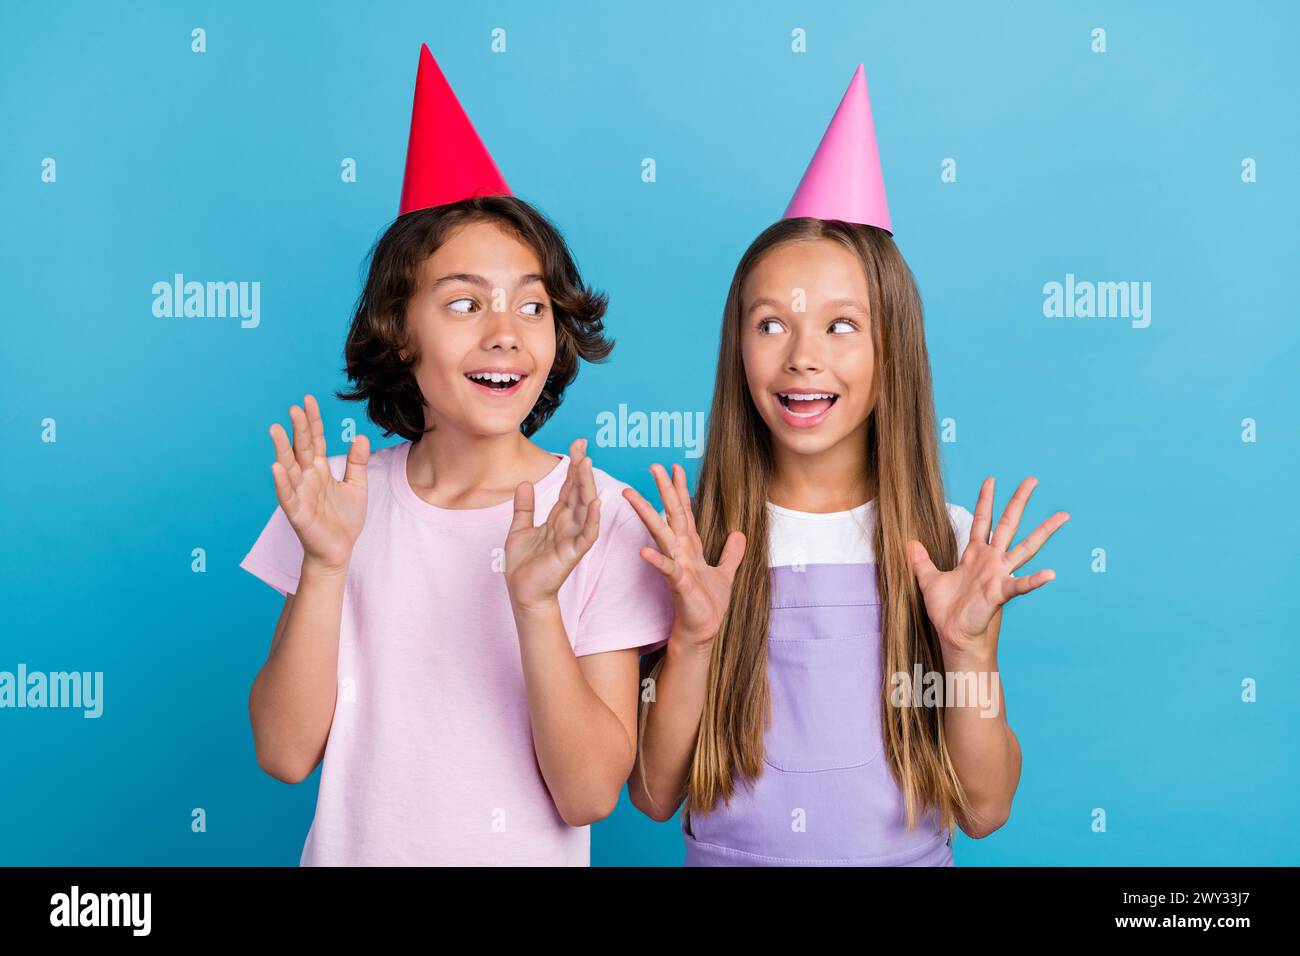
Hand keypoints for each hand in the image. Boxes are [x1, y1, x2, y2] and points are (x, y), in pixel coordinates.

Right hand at [266, 393, 368, 572]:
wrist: (339, 550)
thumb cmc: (344, 519)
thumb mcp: (357, 486)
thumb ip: (357, 462)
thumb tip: (361, 436)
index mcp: (321, 470)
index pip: (316, 440)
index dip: (313, 421)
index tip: (309, 400)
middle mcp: (308, 478)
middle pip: (301, 449)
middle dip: (298, 429)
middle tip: (295, 408)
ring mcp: (301, 494)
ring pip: (289, 468)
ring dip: (282, 450)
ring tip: (276, 429)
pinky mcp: (298, 512)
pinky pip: (287, 496)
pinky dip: (281, 482)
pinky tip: (276, 467)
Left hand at [505, 437, 601, 612]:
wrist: (523, 593)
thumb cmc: (524, 566)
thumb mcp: (519, 529)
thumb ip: (524, 507)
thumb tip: (524, 483)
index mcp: (558, 518)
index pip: (569, 487)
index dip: (573, 466)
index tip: (577, 444)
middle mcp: (569, 524)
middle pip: (578, 491)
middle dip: (581, 469)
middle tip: (582, 446)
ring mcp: (573, 537)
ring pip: (584, 507)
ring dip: (587, 486)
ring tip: (586, 464)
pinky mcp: (573, 552)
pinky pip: (587, 533)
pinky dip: (592, 518)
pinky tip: (594, 502)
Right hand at [621, 462, 745, 648]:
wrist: (702, 632)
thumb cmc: (708, 605)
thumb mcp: (726, 574)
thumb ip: (731, 553)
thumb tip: (739, 533)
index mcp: (690, 547)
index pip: (684, 512)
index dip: (680, 489)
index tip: (675, 467)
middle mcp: (681, 551)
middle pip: (671, 514)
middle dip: (663, 490)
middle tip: (653, 465)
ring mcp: (677, 565)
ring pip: (661, 534)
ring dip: (647, 514)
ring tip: (631, 495)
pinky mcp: (678, 583)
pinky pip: (667, 569)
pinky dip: (657, 560)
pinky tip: (643, 552)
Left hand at [908, 476, 1068, 662]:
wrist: (953, 634)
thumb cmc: (946, 610)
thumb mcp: (928, 580)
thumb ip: (920, 560)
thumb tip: (908, 542)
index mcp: (974, 554)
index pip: (981, 520)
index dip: (985, 500)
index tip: (991, 479)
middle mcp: (991, 560)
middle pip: (1008, 524)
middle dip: (1018, 501)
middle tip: (1032, 480)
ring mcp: (999, 574)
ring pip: (1025, 548)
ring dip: (1043, 532)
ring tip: (1062, 516)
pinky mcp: (1000, 593)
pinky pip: (1020, 585)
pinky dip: (1035, 580)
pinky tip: (1050, 574)